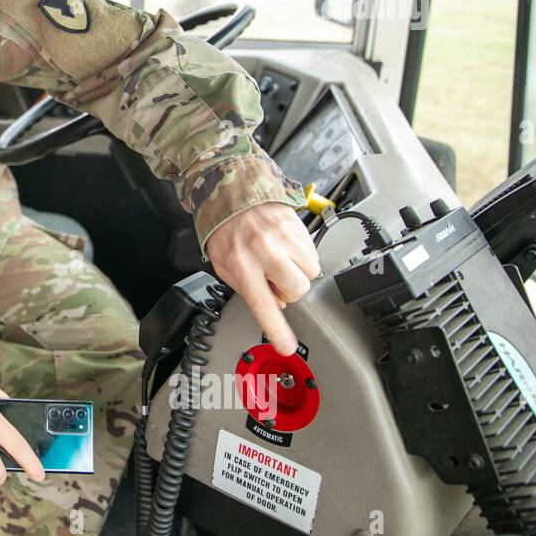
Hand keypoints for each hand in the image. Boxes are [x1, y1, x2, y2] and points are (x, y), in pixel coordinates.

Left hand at [205, 201, 321, 355]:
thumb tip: (274, 304)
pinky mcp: (297, 224)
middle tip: (276, 281)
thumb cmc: (224, 230)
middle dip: (290, 290)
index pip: (264, 305)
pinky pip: (312, 251)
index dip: (277, 329)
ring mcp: (283, 236)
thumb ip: (247, 287)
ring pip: (310, 270)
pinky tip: (285, 247)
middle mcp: (265, 250)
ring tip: (280, 260)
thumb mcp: (224, 264)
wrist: (231, 189)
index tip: (287, 346)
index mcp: (242, 264)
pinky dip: (301, 254)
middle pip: (298, 288)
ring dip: (298, 271)